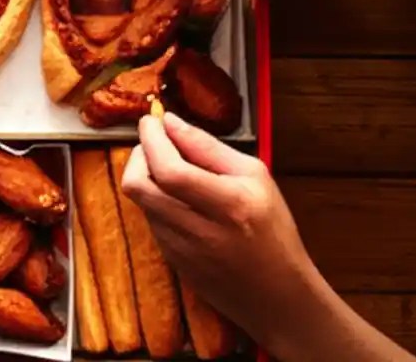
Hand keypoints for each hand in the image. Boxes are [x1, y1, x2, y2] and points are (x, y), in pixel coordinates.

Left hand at [119, 114, 323, 355]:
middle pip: (138, 185)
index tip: (150, 120)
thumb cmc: (273, 231)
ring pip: (141, 201)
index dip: (151, 140)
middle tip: (154, 142)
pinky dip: (156, 200)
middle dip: (137, 155)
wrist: (277, 296)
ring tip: (171, 167)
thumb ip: (209, 148)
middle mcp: (199, 229)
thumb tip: (171, 122)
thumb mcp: (255, 177)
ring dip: (146, 176)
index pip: (170, 169)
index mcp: (228, 203)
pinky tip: (179, 198)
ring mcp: (180, 250)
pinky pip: (151, 220)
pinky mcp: (171, 261)